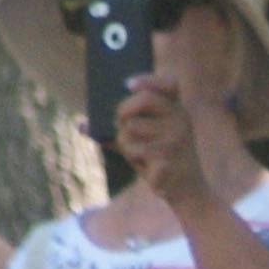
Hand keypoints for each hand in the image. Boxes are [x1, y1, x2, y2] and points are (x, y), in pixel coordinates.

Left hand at [112, 72, 214, 211]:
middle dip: (123, 111)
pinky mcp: (168, 159)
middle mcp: (180, 119)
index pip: (169, 83)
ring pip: (131, 129)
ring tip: (141, 154)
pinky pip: (134, 151)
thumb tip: (81, 126)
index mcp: (178, 109)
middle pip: (143, 100)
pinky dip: (134, 160)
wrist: (187, 189)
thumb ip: (120, 127)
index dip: (149, 80)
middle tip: (119, 123)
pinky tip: (148, 167)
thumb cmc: (161, 158)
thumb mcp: (147, 138)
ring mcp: (176, 139)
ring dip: (126, 143)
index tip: (128, 84)